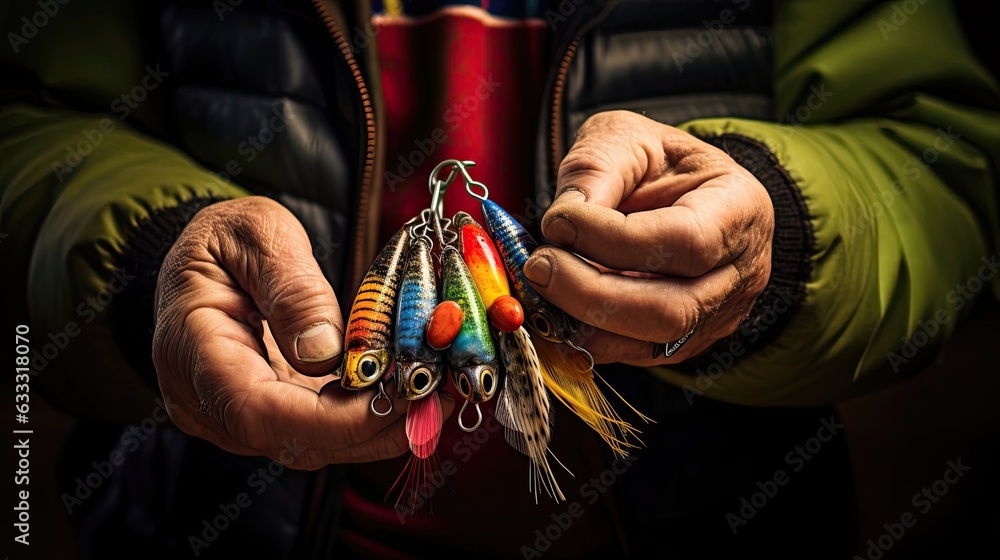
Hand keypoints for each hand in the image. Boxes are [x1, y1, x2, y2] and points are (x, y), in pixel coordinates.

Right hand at [152, 197, 452, 468]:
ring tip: (431, 390)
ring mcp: (235, 415)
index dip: (334, 419)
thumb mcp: (256, 234)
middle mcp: (207, 400)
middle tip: (435, 392)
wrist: (202, 254)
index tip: (395, 398)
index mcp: (191, 351)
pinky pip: (317, 431)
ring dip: (378, 427)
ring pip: (313, 445)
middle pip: (294, 441)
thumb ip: (292, 289)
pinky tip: (405, 391)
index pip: (259, 412)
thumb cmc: (222, 238)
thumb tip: (326, 354)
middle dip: (373, 426)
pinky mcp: (266, 413)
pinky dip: (365, 417)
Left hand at [523, 111, 772, 365]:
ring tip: (542, 285)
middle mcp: (741, 272)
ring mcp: (717, 315)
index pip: (685, 240)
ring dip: (584, 321)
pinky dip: (588, 338)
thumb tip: (562, 223)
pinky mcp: (685, 342)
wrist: (681, 192)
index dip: (613, 239)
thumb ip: (596, 169)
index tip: (558, 221)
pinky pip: (635, 355)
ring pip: (652, 343)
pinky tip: (555, 309)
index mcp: (739, 209)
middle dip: (591, 293)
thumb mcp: (629, 137)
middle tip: (538, 266)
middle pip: (672, 309)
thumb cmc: (659, 162)